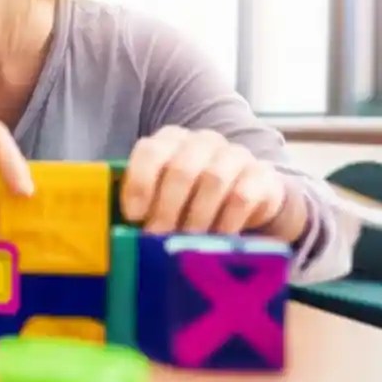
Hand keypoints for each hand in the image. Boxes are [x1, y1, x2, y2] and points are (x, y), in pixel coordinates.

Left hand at [122, 126, 294, 236]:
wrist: (248, 196)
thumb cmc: (191, 198)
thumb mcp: (163, 196)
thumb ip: (143, 204)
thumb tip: (120, 231)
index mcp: (171, 139)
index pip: (151, 151)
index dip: (140, 184)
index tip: (134, 216)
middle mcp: (203, 141)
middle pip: (181, 169)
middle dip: (167, 208)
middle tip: (158, 236)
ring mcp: (235, 155)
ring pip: (213, 180)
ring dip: (196, 217)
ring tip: (186, 241)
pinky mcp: (261, 175)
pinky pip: (241, 197)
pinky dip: (224, 222)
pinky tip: (215, 239)